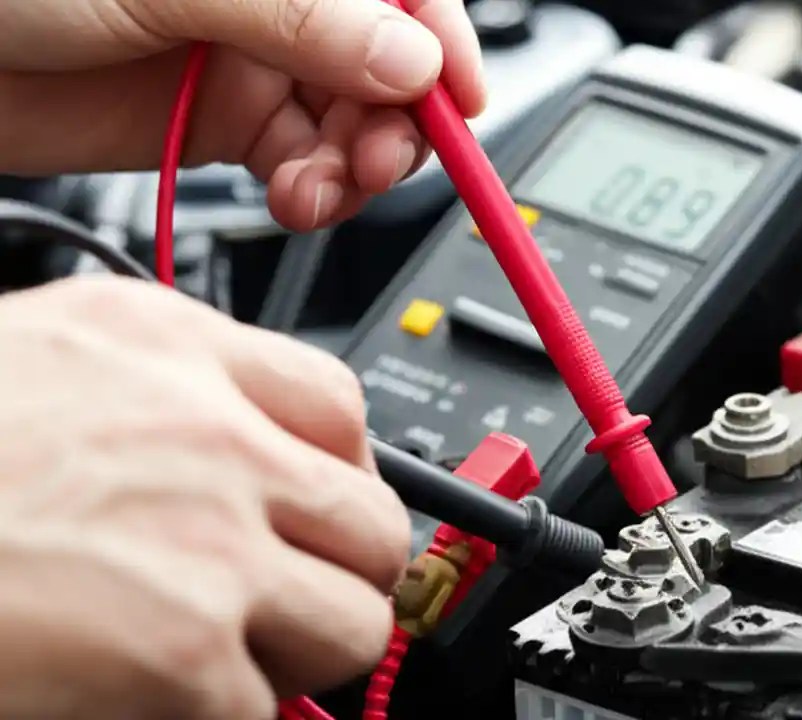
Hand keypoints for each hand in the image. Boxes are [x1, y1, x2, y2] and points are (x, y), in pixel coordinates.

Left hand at [0, 0, 484, 230]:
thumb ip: (304, 21)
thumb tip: (412, 63)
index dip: (443, 42)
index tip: (459, 102)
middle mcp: (283, 1)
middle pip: (388, 65)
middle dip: (395, 121)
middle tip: (375, 162)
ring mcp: (254, 59)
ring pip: (349, 122)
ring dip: (353, 168)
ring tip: (321, 192)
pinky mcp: (224, 120)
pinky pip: (301, 161)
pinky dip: (312, 189)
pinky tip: (295, 199)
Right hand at [0, 276, 410, 718]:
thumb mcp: (43, 357)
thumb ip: (164, 391)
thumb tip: (252, 451)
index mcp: (172, 350)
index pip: (341, 411)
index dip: (346, 474)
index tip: (323, 513)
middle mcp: (210, 439)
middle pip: (374, 525)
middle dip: (340, 574)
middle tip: (291, 600)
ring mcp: (208, 549)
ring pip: (351, 623)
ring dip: (302, 652)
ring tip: (234, 655)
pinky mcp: (183, 658)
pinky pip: (263, 707)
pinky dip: (221, 717)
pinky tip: (150, 696)